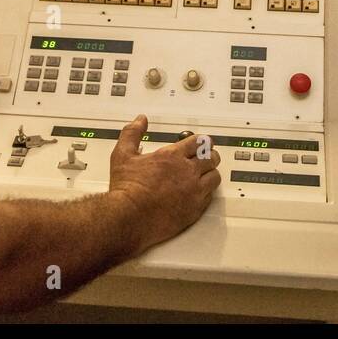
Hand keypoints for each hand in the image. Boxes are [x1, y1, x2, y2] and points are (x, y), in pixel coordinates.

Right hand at [106, 115, 220, 254]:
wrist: (128, 218)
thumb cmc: (127, 190)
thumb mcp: (123, 155)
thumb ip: (132, 133)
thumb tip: (140, 121)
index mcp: (172, 156)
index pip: (198, 142)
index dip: (202, 141)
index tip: (201, 142)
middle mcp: (187, 172)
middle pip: (210, 158)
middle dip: (210, 155)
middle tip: (207, 156)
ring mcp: (193, 192)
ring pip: (214, 177)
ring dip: (212, 172)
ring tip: (207, 173)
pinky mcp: (195, 210)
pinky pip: (210, 196)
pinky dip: (208, 192)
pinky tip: (202, 191)